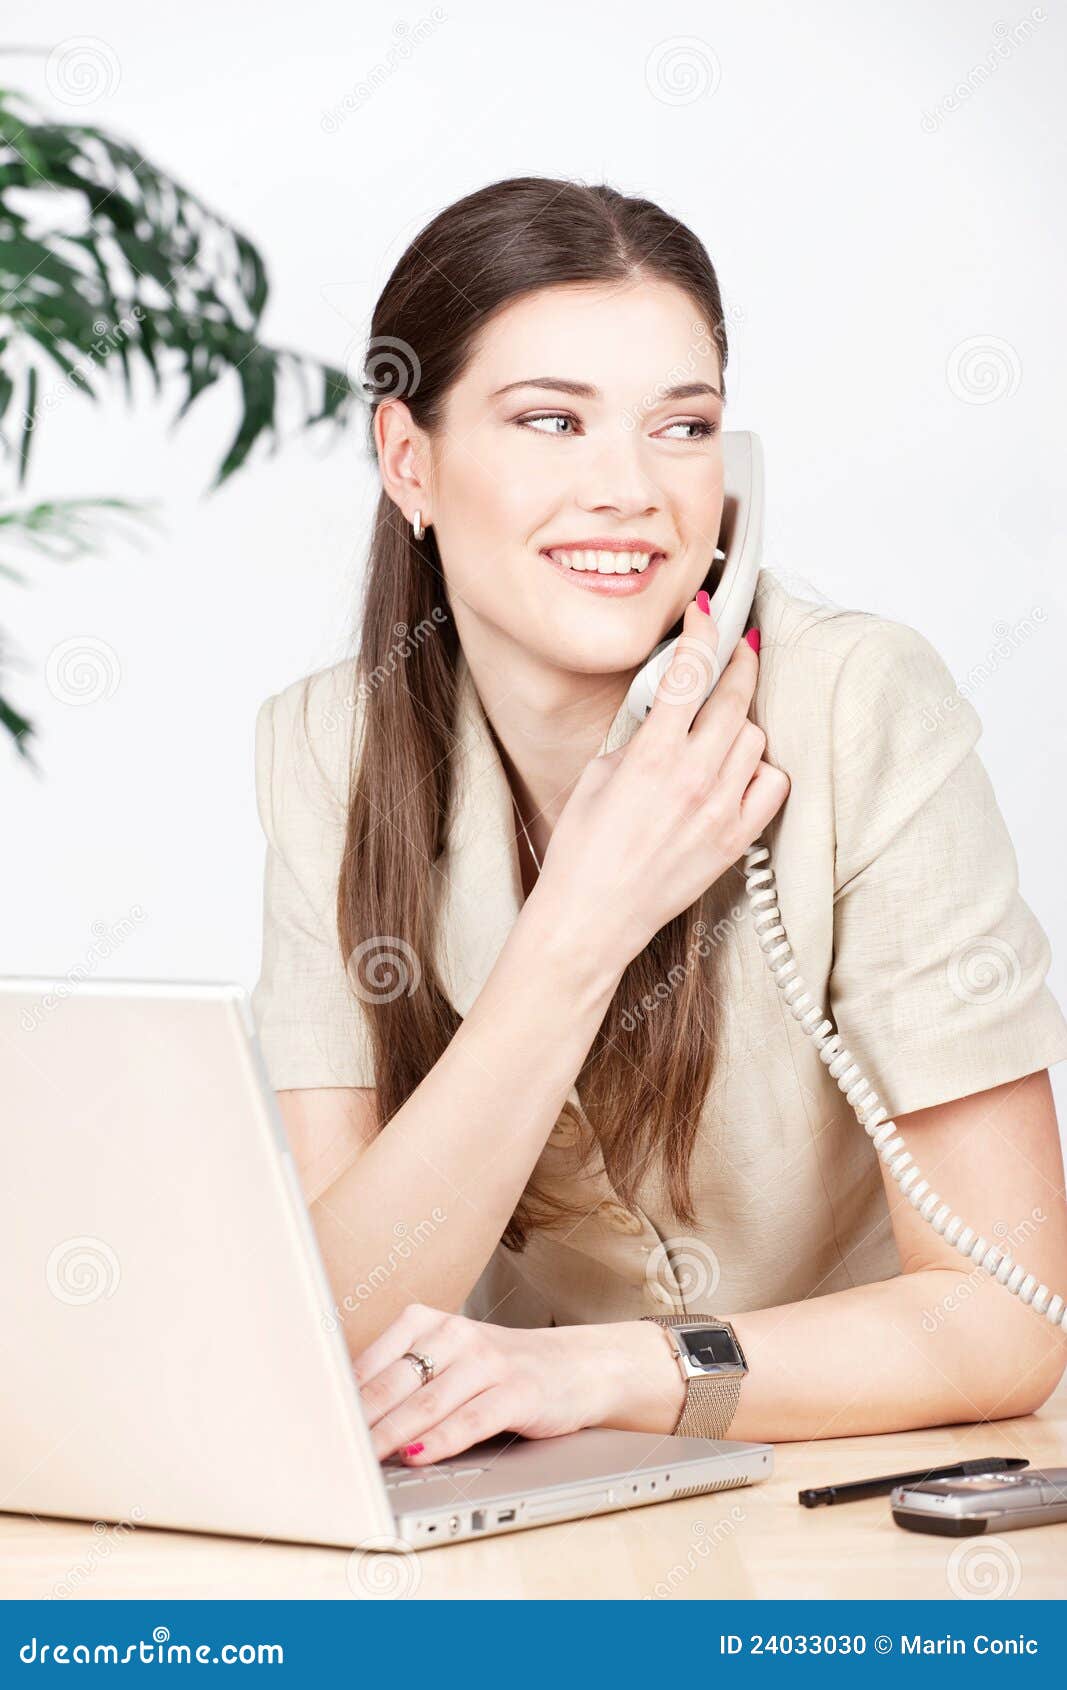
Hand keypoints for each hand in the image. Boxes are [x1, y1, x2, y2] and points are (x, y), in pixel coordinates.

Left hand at [352, 1302, 685, 1463]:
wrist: (576, 1367)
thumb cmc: (499, 1371)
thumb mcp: (447, 1363)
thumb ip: (402, 1382)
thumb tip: (342, 1418)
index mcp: (427, 1321)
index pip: (371, 1363)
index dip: (340, 1399)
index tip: (314, 1425)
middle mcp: (455, 1334)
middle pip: (394, 1382)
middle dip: (358, 1420)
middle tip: (328, 1449)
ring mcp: (488, 1361)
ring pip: (427, 1402)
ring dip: (390, 1435)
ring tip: (362, 1459)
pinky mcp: (517, 1390)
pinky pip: (470, 1419)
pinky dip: (439, 1440)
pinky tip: (417, 1456)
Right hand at [528, 598, 789, 973]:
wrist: (591, 917)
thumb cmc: (583, 852)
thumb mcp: (598, 775)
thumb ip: (640, 737)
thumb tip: (668, 712)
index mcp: (652, 755)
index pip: (691, 672)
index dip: (704, 632)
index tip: (707, 614)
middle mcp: (693, 777)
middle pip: (736, 696)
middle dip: (737, 663)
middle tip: (736, 649)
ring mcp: (721, 809)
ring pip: (756, 738)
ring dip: (741, 724)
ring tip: (720, 729)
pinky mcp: (736, 839)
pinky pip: (772, 785)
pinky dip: (760, 771)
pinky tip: (737, 773)